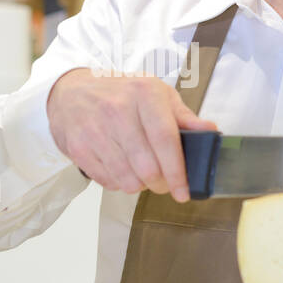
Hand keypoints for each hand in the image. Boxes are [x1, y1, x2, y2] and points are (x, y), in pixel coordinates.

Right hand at [47, 67, 218, 201]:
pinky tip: (121, 167)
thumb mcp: (156, 94)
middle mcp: (118, 109)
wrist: (71, 91)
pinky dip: (119, 183)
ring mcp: (95, 129)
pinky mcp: (79, 147)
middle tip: (163, 182)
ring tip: (141, 172)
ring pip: (127, 179)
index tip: (184, 191)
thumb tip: (210, 131)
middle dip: (160, 184)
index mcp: (144, 93)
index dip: (178, 171)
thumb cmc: (121, 93)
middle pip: (148, 166)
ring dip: (139, 185)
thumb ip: (183, 116)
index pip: (165, 140)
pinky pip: (108, 181)